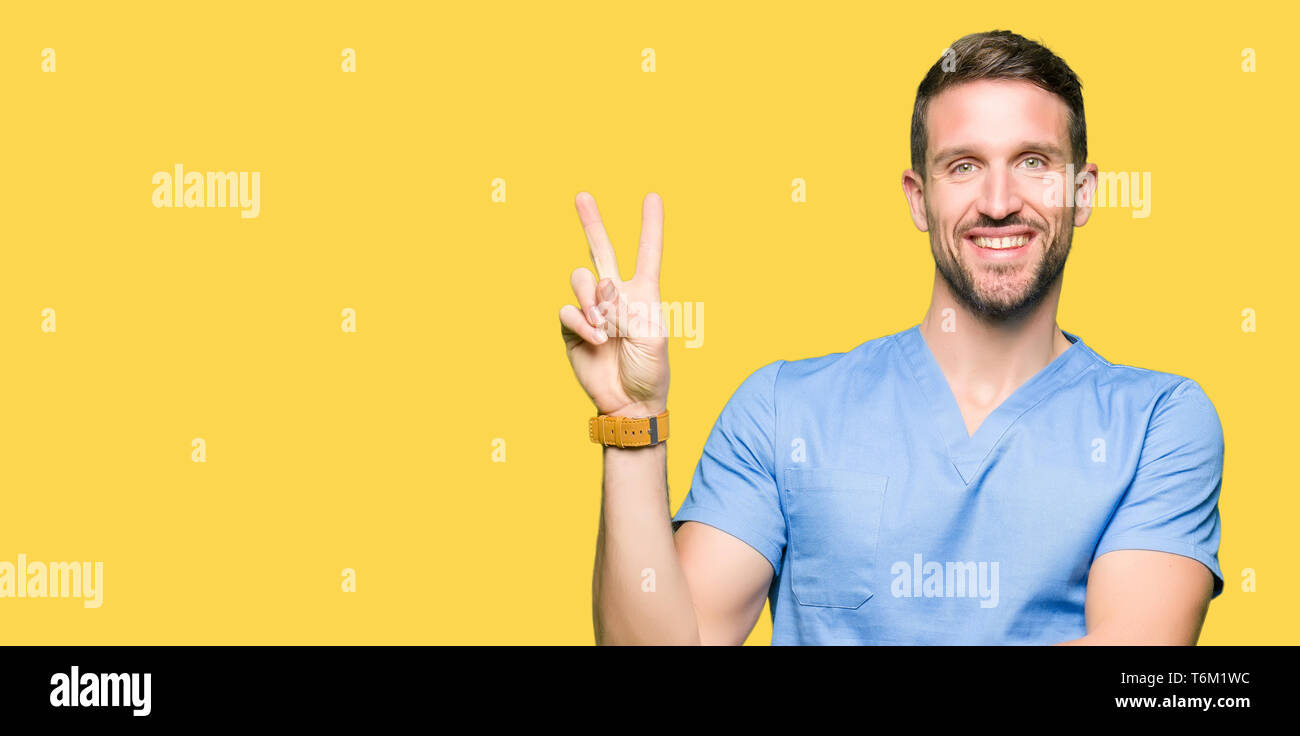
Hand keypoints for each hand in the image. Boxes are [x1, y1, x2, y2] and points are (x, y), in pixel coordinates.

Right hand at [559, 192, 668, 416]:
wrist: (630, 401)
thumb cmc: (650, 370)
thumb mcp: (652, 335)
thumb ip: (626, 306)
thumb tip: (598, 290)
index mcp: (643, 294)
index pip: (648, 253)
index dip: (650, 225)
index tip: (653, 197)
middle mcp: (616, 296)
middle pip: (602, 251)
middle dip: (592, 223)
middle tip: (583, 196)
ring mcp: (592, 311)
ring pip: (580, 280)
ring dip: (592, 299)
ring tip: (605, 325)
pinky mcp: (572, 328)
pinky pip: (569, 311)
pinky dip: (582, 323)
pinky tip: (596, 339)